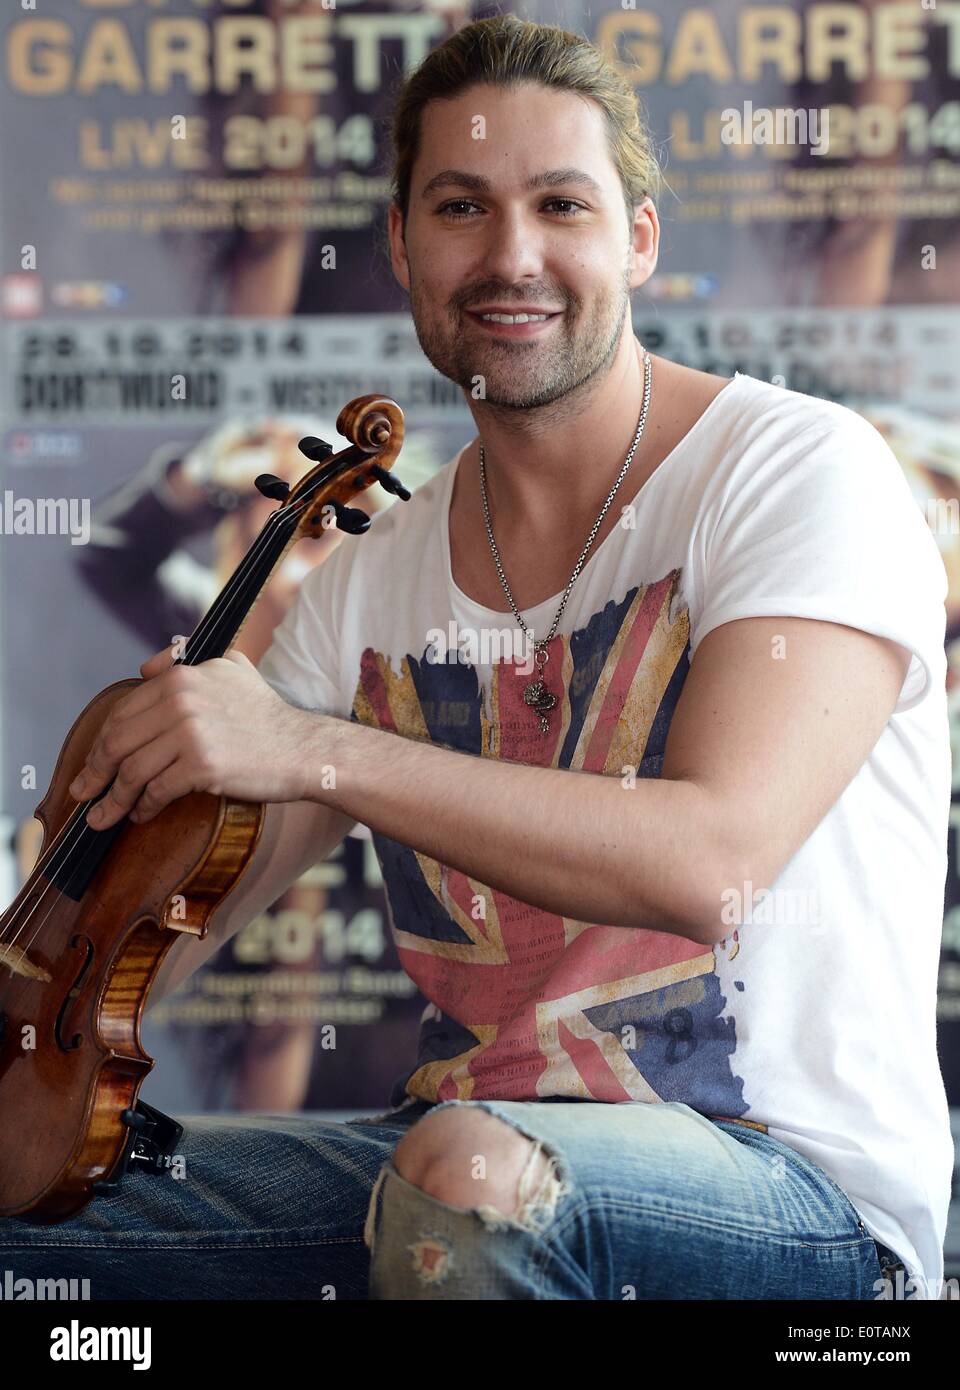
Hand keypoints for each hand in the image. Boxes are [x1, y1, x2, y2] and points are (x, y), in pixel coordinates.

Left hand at [67, 647, 318, 827]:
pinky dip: (143, 807)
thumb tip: (145, 668)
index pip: (123, 712)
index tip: (92, 764)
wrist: (303, 749)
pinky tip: (141, 814)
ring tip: (103, 817)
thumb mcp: (231, 668)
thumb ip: (186, 662)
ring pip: (132, 771)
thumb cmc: (267, 714)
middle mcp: (181, 701)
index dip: (101, 742)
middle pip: (118, 742)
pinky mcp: (202, 766)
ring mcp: (191, 734)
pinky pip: (156, 791)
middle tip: (83, 794)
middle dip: (94, 773)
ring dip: (113, 799)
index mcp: (181, 678)